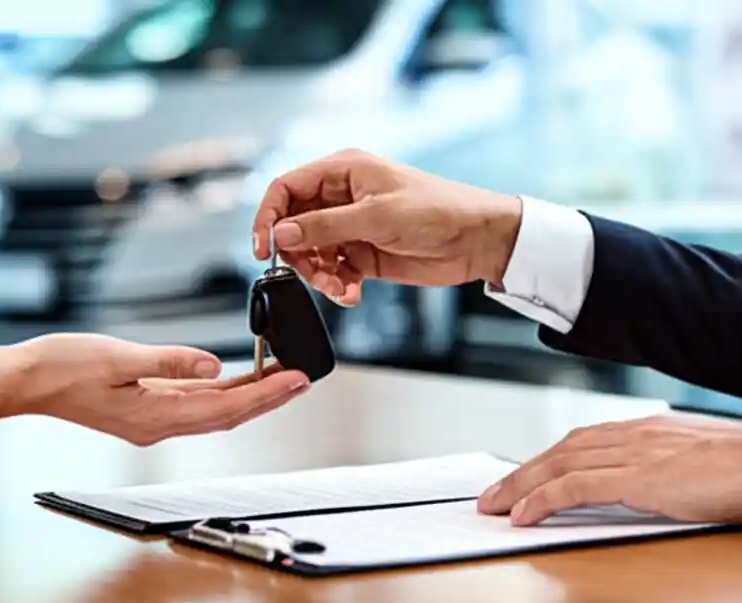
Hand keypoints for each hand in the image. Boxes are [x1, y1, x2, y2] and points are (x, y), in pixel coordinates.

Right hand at [0, 333, 309, 443]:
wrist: (24, 382)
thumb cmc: (62, 367)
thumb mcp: (119, 357)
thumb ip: (170, 362)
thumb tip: (215, 366)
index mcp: (155, 417)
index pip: (227, 408)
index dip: (266, 395)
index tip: (297, 380)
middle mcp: (159, 426)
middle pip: (228, 414)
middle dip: (268, 398)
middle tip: (302, 379)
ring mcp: (152, 421)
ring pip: (214, 411)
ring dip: (248, 396)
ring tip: (280, 377)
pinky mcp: (144, 410)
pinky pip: (194, 404)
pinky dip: (220, 392)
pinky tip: (235, 378)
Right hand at [252, 149, 521, 305]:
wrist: (477, 241)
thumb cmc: (439, 211)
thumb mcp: (377, 216)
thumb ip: (325, 226)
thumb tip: (282, 235)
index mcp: (343, 171)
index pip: (286, 188)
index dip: (268, 217)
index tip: (264, 249)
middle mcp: (343, 196)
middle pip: (294, 225)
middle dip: (297, 254)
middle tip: (311, 274)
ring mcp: (352, 226)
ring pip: (312, 253)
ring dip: (318, 275)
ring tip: (339, 287)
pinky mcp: (364, 254)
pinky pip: (333, 271)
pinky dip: (336, 285)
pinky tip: (351, 293)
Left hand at [477, 415, 741, 525]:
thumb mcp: (700, 464)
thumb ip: (669, 470)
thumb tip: (653, 488)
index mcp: (650, 429)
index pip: (585, 442)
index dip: (550, 460)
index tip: (527, 477)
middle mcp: (635, 435)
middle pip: (562, 450)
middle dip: (522, 473)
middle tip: (492, 495)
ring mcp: (634, 454)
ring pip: (558, 466)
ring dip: (520, 487)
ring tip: (494, 507)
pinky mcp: (636, 479)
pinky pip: (573, 487)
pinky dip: (542, 499)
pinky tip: (523, 515)